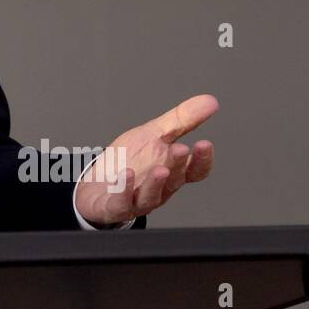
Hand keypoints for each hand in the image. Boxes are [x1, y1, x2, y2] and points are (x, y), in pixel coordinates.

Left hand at [74, 93, 216, 226]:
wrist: (98, 184)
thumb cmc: (130, 160)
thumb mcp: (154, 134)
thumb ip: (182, 120)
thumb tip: (211, 101)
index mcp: (172, 171)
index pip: (195, 170)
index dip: (202, 160)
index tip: (205, 144)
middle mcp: (159, 188)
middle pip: (174, 180)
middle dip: (178, 164)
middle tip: (181, 149)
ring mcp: (138, 200)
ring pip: (152, 195)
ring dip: (157, 183)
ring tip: (160, 169)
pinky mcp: (116, 207)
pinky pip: (122, 202)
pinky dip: (124, 190)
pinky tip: (126, 175)